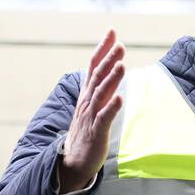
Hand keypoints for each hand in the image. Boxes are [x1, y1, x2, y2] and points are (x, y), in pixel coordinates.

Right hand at [56, 28, 124, 192]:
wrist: (73, 162)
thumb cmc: (86, 132)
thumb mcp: (92, 106)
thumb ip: (102, 87)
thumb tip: (112, 68)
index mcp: (87, 95)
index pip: (93, 67)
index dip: (102, 49)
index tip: (112, 32)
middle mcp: (88, 102)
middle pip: (98, 77)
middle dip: (108, 60)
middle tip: (120, 45)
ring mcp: (91, 117)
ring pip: (101, 94)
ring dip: (111, 79)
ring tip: (121, 65)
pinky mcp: (96, 132)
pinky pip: (104, 118)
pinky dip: (112, 108)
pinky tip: (120, 98)